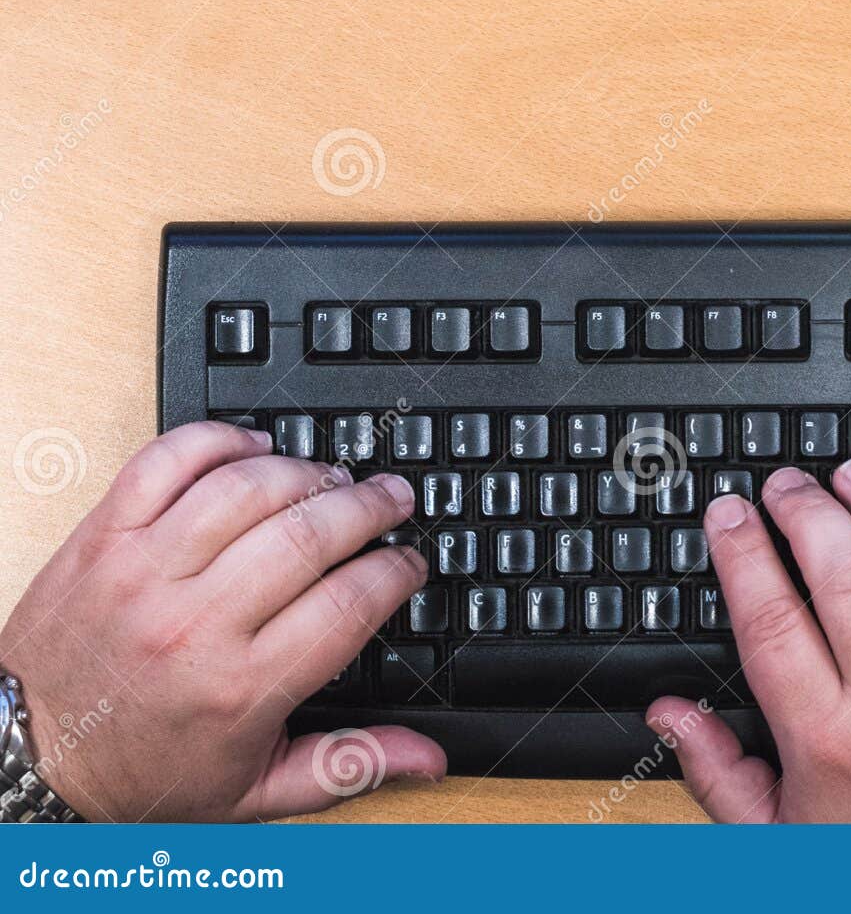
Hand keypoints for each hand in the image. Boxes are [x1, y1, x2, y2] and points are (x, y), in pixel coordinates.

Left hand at [0, 420, 443, 820]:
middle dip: (369, 507)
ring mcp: (143, 572)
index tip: (409, 563)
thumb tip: (427, 758)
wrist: (26, 758)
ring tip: (332, 476)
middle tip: (393, 498)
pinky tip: (253, 448)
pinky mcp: (103, 537)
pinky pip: (167, 462)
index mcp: (240, 688)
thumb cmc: (140, 774)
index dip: (396, 572)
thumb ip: (346, 765)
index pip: (349, 604)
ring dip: (305, 471)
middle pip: (308, 535)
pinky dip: (218, 441)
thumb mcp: (253, 792)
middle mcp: (193, 624)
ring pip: (247, 490)